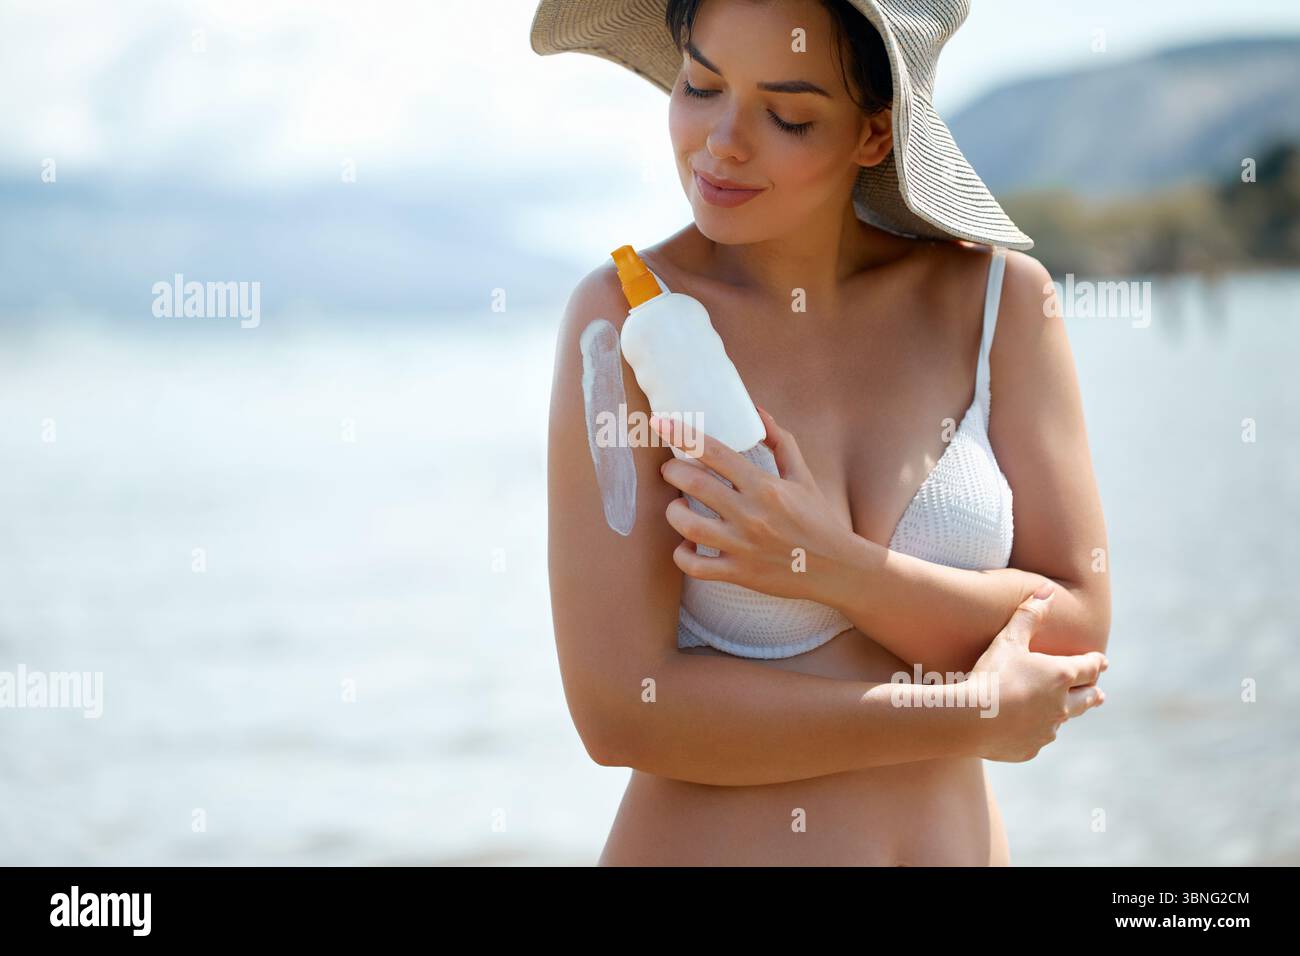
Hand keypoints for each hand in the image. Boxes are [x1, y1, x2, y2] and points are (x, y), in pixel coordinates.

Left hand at [651, 406, 856, 602]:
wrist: (838, 569)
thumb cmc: (818, 519)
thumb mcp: (802, 476)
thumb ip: (781, 442)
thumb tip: (757, 412)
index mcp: (765, 486)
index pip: (716, 452)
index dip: (683, 434)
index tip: (661, 423)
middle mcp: (751, 515)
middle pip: (694, 484)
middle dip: (671, 472)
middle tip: (670, 470)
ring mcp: (743, 546)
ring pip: (687, 526)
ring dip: (672, 512)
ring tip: (676, 506)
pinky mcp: (739, 574)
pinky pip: (695, 566)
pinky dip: (681, 554)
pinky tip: (686, 544)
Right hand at [968, 587, 1108, 761]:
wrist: (970, 720)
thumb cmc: (991, 675)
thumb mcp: (1009, 639)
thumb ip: (1029, 614)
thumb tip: (1046, 589)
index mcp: (1060, 677)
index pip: (1088, 668)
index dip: (1096, 663)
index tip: (1103, 662)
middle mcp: (1061, 706)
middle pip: (1086, 700)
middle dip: (1093, 694)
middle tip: (1099, 694)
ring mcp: (1046, 730)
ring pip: (1061, 722)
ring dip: (1064, 715)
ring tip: (1061, 714)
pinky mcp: (1030, 749)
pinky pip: (1037, 739)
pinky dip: (1035, 732)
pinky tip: (1026, 730)